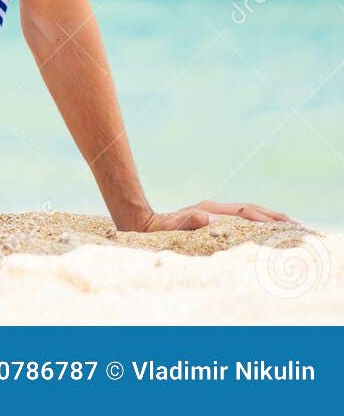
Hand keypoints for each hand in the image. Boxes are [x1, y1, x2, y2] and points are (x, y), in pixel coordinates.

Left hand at [130, 199, 294, 231]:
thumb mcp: (173, 226)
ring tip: (290, 228)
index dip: (263, 219)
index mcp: (210, 209)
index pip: (244, 213)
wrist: (144, 225)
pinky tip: (267, 232)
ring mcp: (215, 214)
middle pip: (251, 210)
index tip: (282, 226)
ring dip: (269, 220)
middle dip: (274, 217)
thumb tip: (214, 220)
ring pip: (248, 214)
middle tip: (297, 226)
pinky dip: (257, 224)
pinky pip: (241, 221)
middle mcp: (215, 209)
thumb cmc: (159, 229)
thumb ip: (192, 220)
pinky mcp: (213, 220)